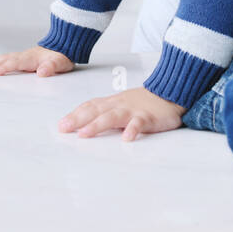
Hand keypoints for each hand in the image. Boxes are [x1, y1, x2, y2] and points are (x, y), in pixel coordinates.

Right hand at [0, 45, 74, 75]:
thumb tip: (41, 72)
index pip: (15, 63)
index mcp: (32, 58)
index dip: (4, 68)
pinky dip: (0, 61)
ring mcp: (25, 55)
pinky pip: (10, 58)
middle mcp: (26, 55)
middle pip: (6, 59)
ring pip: (6, 58)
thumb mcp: (60, 63)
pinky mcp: (26, 57)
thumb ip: (51, 67)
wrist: (66, 45)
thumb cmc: (63, 56)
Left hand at [58, 87, 185, 140]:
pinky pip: (139, 123)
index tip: (61, 125)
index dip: (75, 115)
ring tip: (84, 134)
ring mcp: (133, 110)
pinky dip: (132, 129)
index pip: (90, 106)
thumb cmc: (145, 102)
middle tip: (63, 128)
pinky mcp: (148, 117)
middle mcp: (119, 105)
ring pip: (113, 116)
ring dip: (97, 125)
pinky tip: (126, 139)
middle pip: (96, 111)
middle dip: (78, 119)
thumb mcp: (122, 104)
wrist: (171, 93)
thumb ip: (106, 112)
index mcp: (113, 102)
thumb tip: (85, 123)